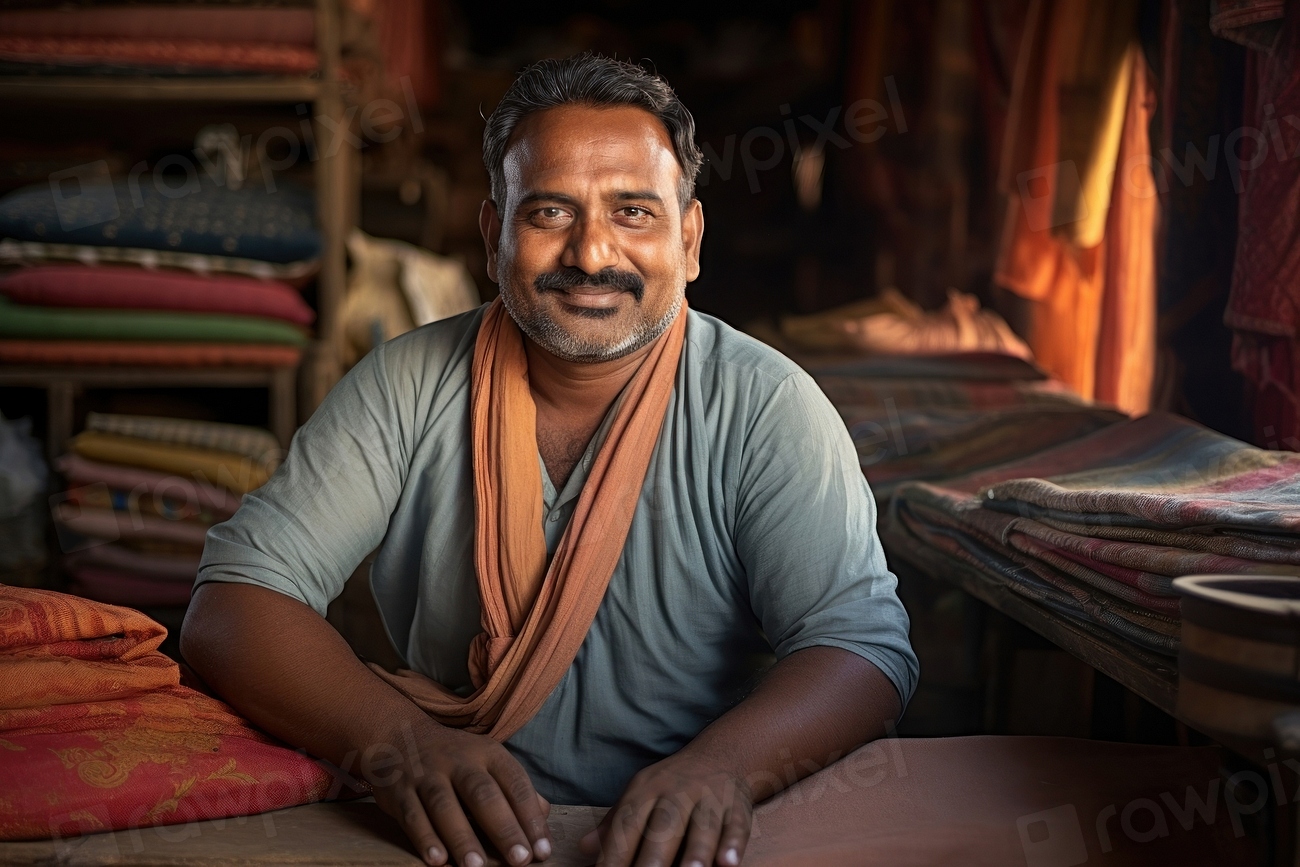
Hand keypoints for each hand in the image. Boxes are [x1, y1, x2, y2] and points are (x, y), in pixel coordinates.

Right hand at [367, 716, 551, 866]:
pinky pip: (412, 815)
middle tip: (519, 860)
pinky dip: (424, 838)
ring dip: (461, 837)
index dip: (530, 818)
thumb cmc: (457, 759)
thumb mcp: (489, 762)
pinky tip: (437, 860)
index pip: (515, 784)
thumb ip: (515, 790)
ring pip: (445, 804)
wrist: (402, 735)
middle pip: (483, 794)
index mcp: (488, 753)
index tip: (542, 850)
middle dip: (503, 828)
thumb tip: (543, 817)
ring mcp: (427, 774)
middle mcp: (458, 761)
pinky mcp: (400, 790)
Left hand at [580, 753, 752, 866]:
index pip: (627, 824)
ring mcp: (709, 798)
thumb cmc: (671, 785)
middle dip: (654, 856)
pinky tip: (729, 863)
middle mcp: (677, 793)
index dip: (614, 853)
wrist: (721, 754)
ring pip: (703, 826)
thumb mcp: (640, 795)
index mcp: (646, 791)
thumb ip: (614, 824)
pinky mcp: (737, 806)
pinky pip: (736, 826)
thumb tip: (583, 848)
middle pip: (664, 825)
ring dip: (697, 852)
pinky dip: (734, 844)